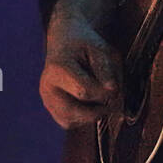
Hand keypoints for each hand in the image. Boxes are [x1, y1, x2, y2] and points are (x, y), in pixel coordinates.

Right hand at [40, 0, 124, 128]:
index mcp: (59, 68)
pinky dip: (82, 117)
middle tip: (111, 100)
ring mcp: (46, 98)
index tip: (116, 87)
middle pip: (73, 112)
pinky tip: (90, 103)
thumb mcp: (101, 49)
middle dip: (97, 110)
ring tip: (99, 98)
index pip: (84, 92)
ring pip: (70, 121)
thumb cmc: (86, 44)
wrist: (66, 40)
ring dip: (89, 115)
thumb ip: (107, 70)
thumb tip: (113, 91)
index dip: (104, 94)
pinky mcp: (49, 106)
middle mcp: (47, 85)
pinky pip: (67, 122)